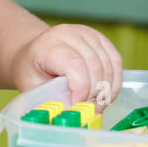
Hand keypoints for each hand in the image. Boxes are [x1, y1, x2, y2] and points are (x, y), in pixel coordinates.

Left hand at [9, 24, 123, 108]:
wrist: (34, 54)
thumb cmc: (32, 71)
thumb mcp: (31, 86)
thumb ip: (50, 98)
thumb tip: (70, 112)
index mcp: (49, 44)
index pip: (75, 64)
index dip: (81, 89)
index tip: (77, 106)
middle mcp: (71, 34)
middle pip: (95, 66)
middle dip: (94, 94)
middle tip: (88, 112)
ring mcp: (89, 34)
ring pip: (109, 66)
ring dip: (105, 91)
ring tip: (95, 106)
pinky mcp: (102, 40)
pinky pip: (116, 63)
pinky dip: (113, 83)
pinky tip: (103, 96)